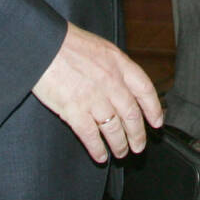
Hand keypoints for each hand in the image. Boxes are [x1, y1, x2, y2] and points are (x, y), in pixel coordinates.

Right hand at [32, 22, 163, 161]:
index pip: (145, 90)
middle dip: (138, 134)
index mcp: (119, 63)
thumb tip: (122, 81)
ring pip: (114, 129)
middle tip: (139, 146)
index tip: (157, 122)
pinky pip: (91, 136)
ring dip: (120, 144)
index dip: (153, 109)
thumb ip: (114, 65)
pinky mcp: (74, 110)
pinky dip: (98, 149)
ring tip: (122, 153)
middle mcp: (111, 82)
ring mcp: (94, 98)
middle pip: (132, 114)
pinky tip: (101, 156)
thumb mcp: (100, 47)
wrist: (43, 45)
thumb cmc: (67, 43)